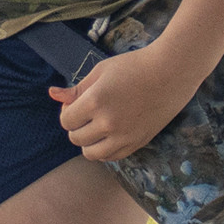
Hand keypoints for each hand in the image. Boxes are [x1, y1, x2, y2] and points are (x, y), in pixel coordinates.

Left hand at [50, 42, 205, 161]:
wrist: (171, 72)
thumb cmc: (134, 65)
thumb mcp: (101, 71)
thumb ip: (76, 88)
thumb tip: (52, 94)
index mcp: (95, 101)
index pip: (66, 120)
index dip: (67, 112)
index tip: (76, 103)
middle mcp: (108, 123)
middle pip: (76, 138)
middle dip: (76, 126)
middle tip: (86, 113)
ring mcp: (124, 136)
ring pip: (91, 154)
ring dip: (88, 142)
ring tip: (95, 126)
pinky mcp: (138, 143)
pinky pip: (111, 157)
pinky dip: (104, 149)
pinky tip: (109, 134)